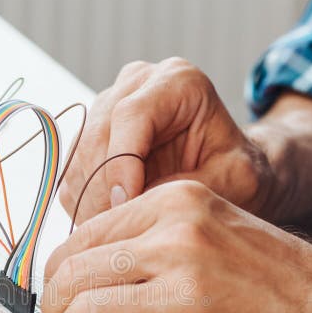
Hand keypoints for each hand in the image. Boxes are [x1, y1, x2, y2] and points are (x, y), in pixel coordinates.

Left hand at [43, 181, 311, 312]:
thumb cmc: (267, 272)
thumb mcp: (208, 222)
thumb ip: (144, 234)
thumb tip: (74, 265)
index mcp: (175, 202)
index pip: (79, 236)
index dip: (57, 272)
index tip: (61, 290)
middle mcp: (178, 241)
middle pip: (70, 276)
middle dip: (55, 306)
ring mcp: (186, 294)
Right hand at [58, 57, 273, 223]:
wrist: (229, 172)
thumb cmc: (239, 172)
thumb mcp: (236, 180)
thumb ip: (191, 185)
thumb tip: (134, 201)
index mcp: (178, 80)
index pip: (131, 115)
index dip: (121, 162)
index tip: (127, 202)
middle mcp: (136, 85)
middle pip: (97, 136)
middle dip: (104, 188)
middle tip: (119, 229)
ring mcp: (108, 109)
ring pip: (79, 158)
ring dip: (91, 200)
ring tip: (118, 232)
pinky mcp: (91, 139)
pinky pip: (72, 175)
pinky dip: (84, 203)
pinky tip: (111, 224)